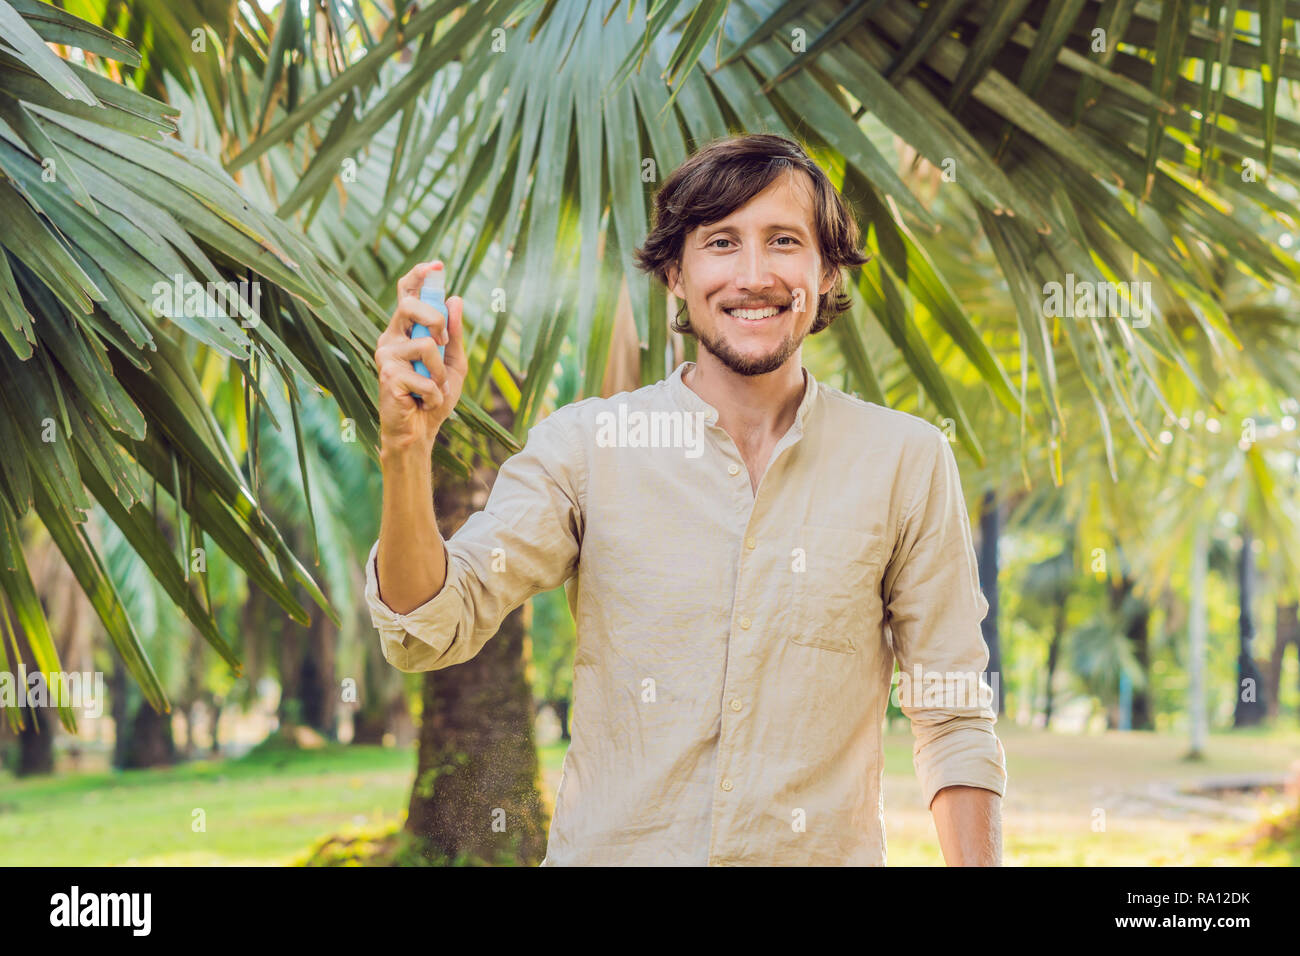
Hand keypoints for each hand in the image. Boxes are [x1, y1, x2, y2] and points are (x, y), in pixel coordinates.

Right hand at [374, 260, 466, 455]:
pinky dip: (435, 393)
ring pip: (426, 344)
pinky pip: (425, 375)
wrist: (420, 431)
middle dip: (436, 319)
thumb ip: (454, 333)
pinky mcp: (386, 374)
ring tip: (434, 388)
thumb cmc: (433, 397)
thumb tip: (455, 299)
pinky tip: (424, 402)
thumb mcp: (453, 363)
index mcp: (406, 331)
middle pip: (410, 305)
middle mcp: (391, 337)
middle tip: (444, 342)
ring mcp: (386, 355)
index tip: (436, 265)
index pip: (407, 295)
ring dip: (441, 373)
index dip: (419, 277)